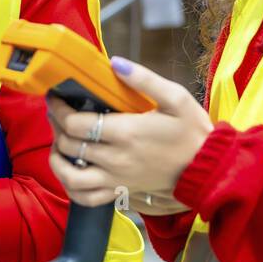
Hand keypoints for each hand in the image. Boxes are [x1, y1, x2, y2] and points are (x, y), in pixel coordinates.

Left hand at [47, 57, 211, 207]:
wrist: (207, 167)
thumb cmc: (192, 131)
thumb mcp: (175, 97)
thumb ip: (143, 79)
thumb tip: (115, 63)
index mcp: (126, 132)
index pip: (75, 124)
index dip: (58, 109)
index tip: (55, 97)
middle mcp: (116, 159)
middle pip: (68, 145)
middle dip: (56, 126)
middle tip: (57, 112)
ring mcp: (116, 179)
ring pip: (69, 177)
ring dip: (57, 160)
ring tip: (59, 143)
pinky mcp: (120, 192)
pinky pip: (85, 198)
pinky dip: (70, 187)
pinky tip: (71, 171)